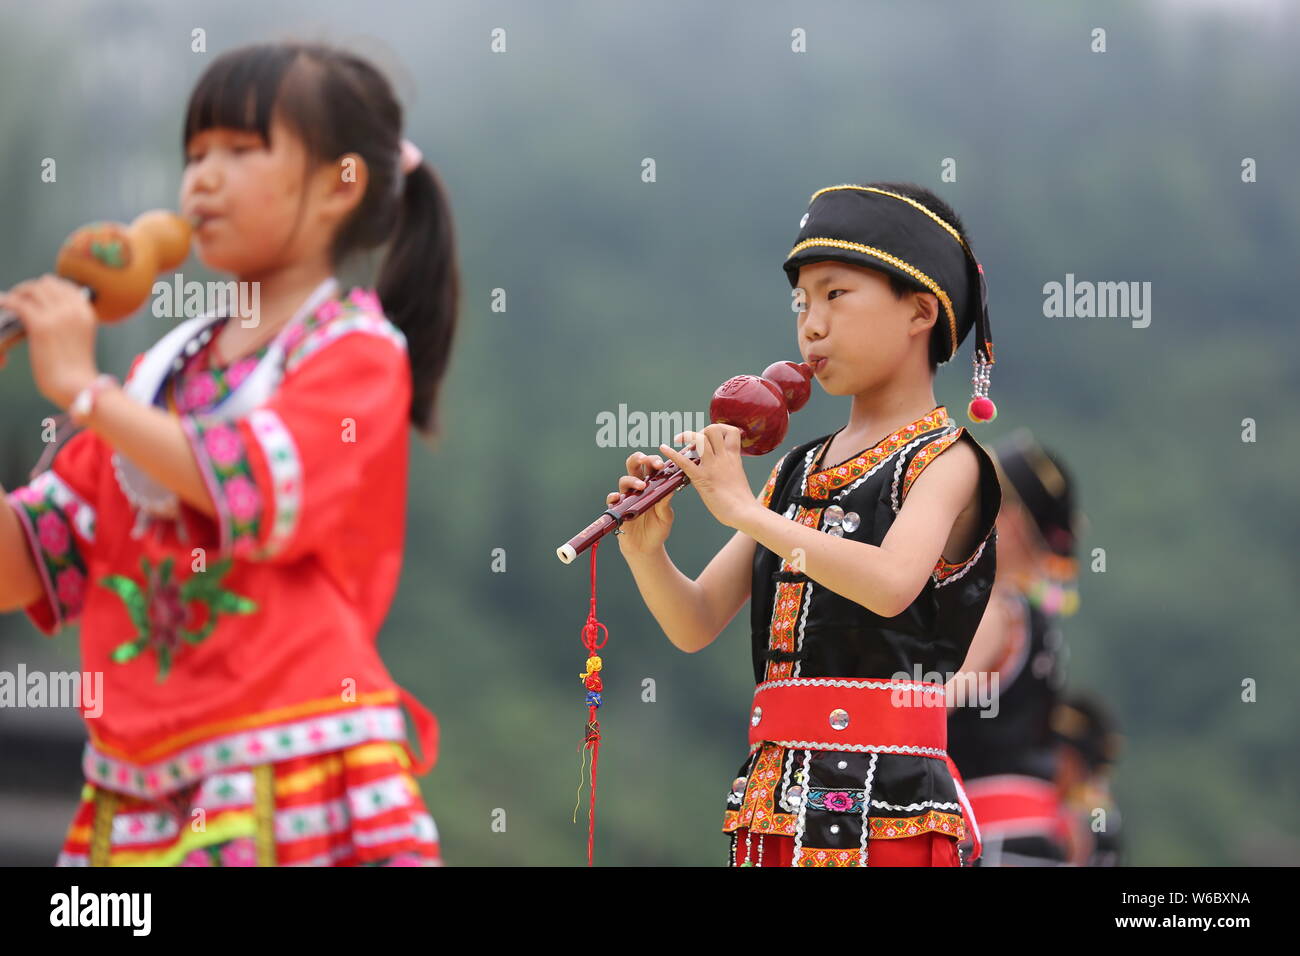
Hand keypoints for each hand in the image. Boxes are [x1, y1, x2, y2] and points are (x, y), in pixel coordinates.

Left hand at [0, 275, 98, 407]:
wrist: (75, 384)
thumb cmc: (75, 368)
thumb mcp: (80, 337)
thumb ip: (70, 321)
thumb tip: (47, 312)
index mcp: (86, 312)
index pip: (64, 286)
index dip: (47, 288)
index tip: (35, 295)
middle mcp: (73, 309)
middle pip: (46, 284)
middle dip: (30, 289)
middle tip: (19, 298)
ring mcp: (57, 315)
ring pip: (32, 290)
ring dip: (18, 294)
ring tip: (9, 302)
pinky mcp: (40, 325)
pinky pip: (19, 303)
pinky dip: (7, 301)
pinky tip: (1, 304)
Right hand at [606, 450, 679, 555]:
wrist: (647, 548)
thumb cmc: (657, 530)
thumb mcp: (666, 517)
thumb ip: (665, 503)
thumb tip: (670, 489)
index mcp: (652, 486)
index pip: (651, 467)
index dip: (654, 461)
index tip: (661, 464)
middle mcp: (638, 489)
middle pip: (634, 466)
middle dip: (638, 458)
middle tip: (646, 460)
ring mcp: (627, 498)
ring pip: (624, 480)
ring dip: (632, 480)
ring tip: (641, 486)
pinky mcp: (618, 509)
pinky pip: (612, 500)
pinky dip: (614, 497)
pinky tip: (618, 498)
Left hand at [657, 424, 757, 530]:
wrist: (744, 512)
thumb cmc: (742, 499)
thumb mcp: (738, 474)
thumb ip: (730, 465)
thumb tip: (724, 464)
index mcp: (733, 456)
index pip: (732, 431)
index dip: (721, 428)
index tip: (713, 435)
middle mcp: (723, 457)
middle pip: (713, 430)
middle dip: (701, 431)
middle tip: (693, 441)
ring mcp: (712, 467)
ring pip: (700, 439)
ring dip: (687, 436)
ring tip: (678, 439)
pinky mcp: (702, 478)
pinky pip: (685, 462)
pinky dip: (672, 454)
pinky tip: (664, 449)